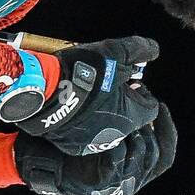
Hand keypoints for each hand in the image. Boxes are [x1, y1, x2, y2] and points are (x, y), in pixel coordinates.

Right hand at [9, 35, 162, 156]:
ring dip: (102, 112)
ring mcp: (93, 142)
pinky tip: (72, 105)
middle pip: (128, 117)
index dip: (141, 91)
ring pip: (106, 126)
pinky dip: (82, 122)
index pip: (151, 107)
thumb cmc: (82, 72)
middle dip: (121, 102)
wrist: (42, 91)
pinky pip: (83, 134)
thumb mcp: (115, 51)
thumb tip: (153, 50)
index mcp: (132, 115)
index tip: (128, 80)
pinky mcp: (72, 145)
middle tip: (106, 83)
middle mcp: (116, 134)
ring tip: (87, 92)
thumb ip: (139, 49)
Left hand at [14, 102, 176, 194]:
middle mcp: (131, 179)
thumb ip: (124, 117)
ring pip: (142, 155)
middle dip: (154, 128)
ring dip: (136, 132)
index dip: (166, 127)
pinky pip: (118, 159)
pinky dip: (116, 142)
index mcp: (135, 166)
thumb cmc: (73, 141)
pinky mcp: (102, 185)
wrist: (43, 158)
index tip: (159, 104)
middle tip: (144, 107)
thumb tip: (136, 87)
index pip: (166, 150)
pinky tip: (108, 128)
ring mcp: (118, 185)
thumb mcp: (105, 128)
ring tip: (124, 116)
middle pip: (160, 156)